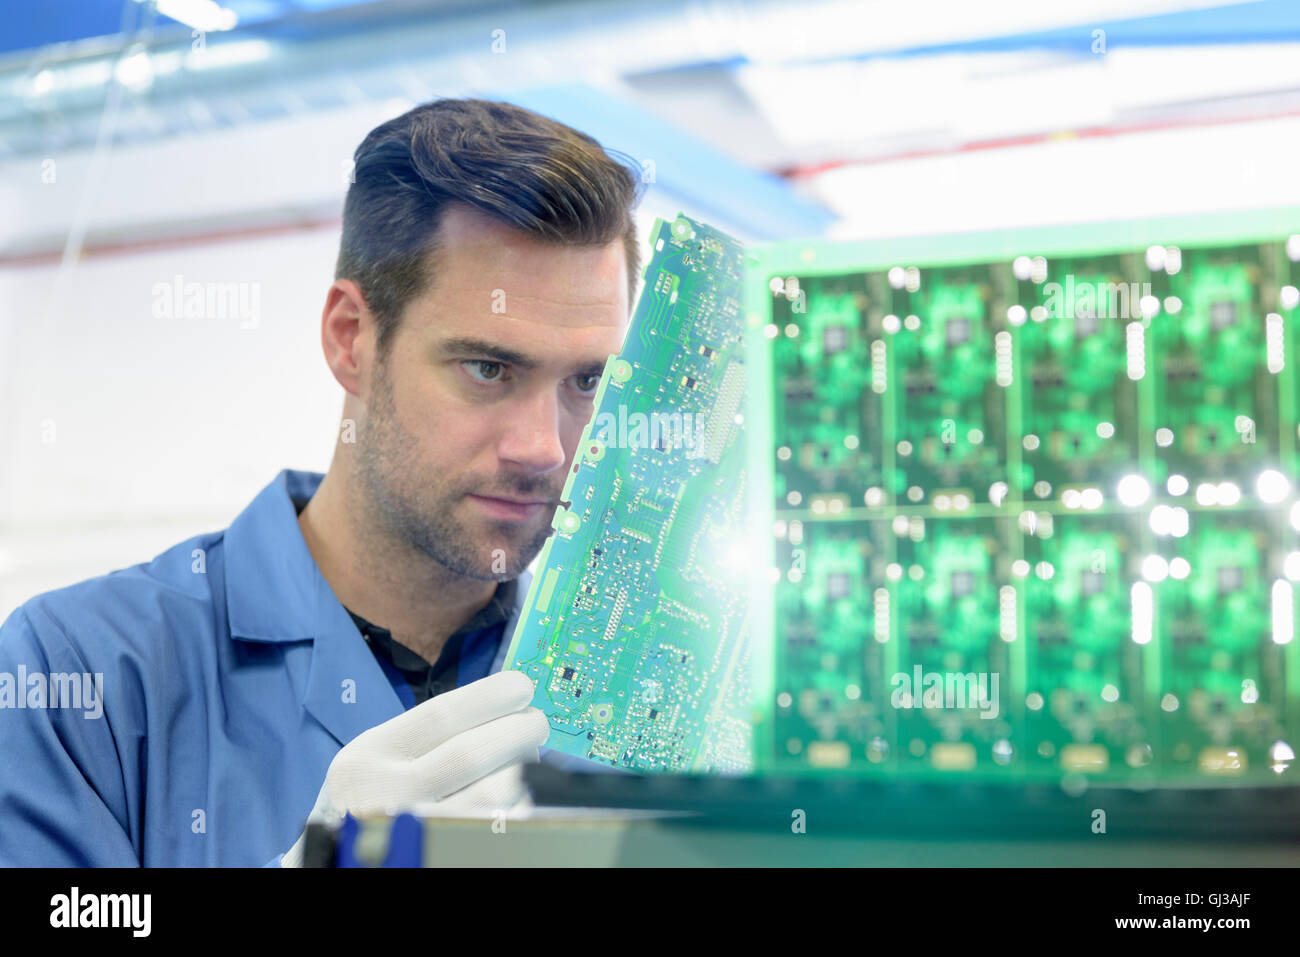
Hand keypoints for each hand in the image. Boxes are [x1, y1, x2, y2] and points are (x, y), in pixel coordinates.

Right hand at [281, 669, 545, 865]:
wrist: (344, 853)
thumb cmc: (377, 795)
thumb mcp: (382, 756)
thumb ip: (432, 734)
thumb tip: (506, 706)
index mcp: (372, 754)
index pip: (441, 715)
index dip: (491, 697)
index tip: (522, 687)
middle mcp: (386, 793)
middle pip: (470, 753)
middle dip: (517, 731)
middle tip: (536, 723)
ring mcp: (413, 830)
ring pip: (489, 795)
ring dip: (521, 771)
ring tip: (526, 759)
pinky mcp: (438, 853)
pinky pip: (495, 827)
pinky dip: (516, 806)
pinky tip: (516, 795)